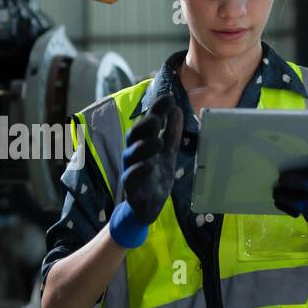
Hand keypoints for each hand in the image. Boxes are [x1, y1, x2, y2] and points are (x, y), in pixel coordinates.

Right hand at [108, 94, 182, 247]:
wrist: (145, 208)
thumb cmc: (154, 178)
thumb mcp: (167, 154)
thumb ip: (171, 133)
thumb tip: (177, 109)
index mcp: (143, 144)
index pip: (148, 123)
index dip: (156, 110)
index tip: (169, 98)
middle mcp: (134, 155)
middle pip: (134, 135)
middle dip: (145, 125)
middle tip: (157, 118)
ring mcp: (131, 171)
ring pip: (131, 155)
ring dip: (143, 147)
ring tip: (157, 141)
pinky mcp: (131, 190)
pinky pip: (130, 178)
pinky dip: (138, 171)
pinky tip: (148, 165)